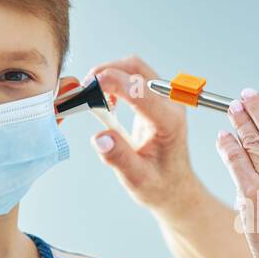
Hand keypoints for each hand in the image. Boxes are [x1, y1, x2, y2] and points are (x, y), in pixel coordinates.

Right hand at [85, 55, 201, 218]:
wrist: (174, 188)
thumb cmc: (159, 185)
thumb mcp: (137, 179)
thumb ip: (119, 158)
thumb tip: (100, 138)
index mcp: (169, 122)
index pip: (140, 91)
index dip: (112, 83)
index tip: (87, 88)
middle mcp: (170, 105)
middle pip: (136, 68)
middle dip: (106, 71)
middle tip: (84, 90)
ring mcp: (164, 99)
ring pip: (133, 68)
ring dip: (108, 75)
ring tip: (93, 99)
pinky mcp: (155, 100)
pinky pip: (132, 78)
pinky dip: (113, 82)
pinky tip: (105, 104)